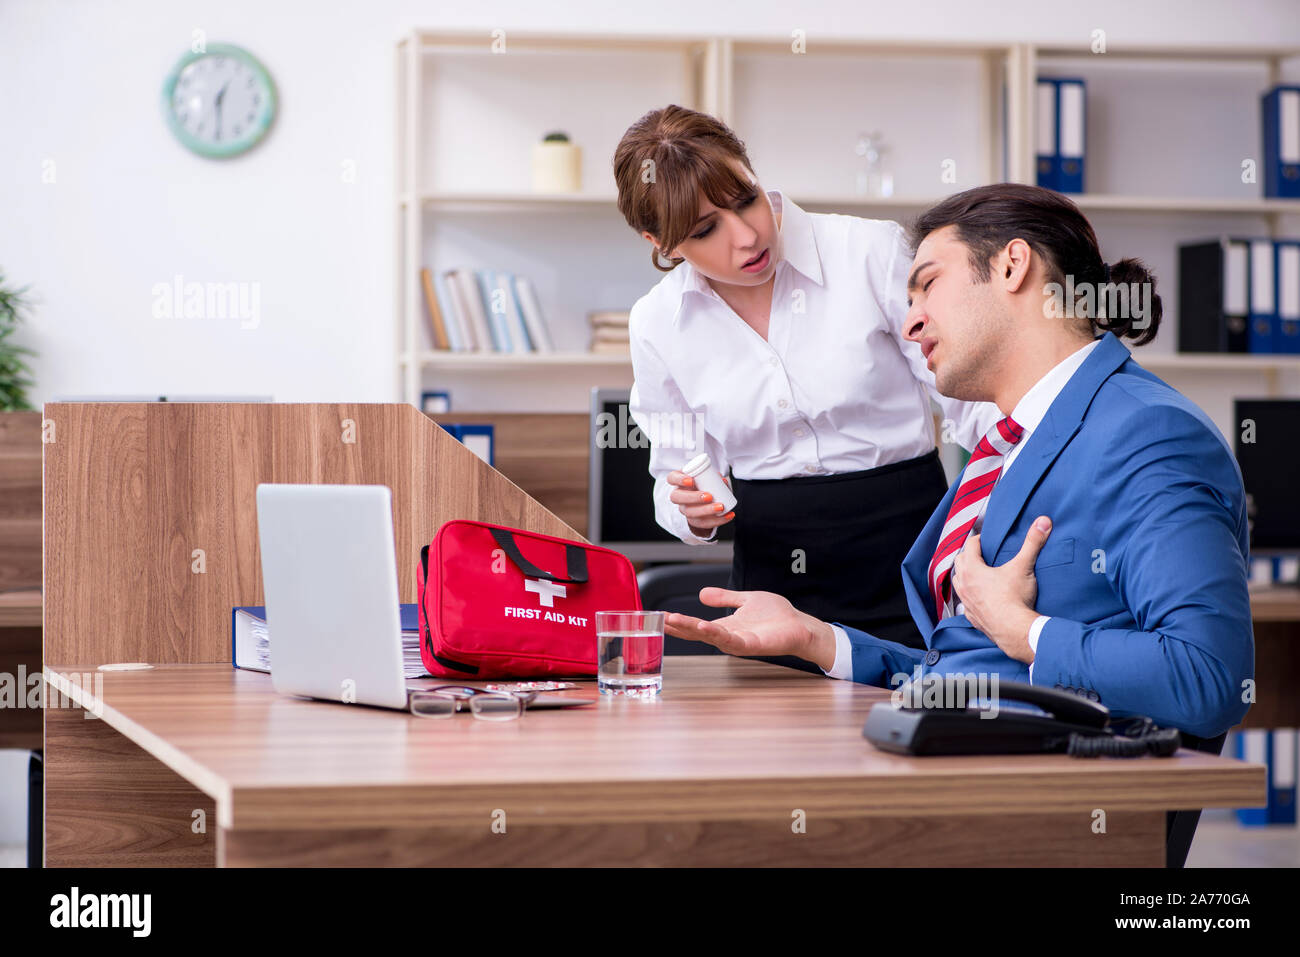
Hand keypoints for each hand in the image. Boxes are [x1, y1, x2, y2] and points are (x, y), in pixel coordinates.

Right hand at [663, 588, 836, 671]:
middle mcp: (728, 637)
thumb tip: (702, 593)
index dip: (679, 622)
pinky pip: (729, 640)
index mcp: (725, 626)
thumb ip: (725, 597)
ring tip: (676, 621)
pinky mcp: (752, 646)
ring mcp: (739, 643)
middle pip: (697, 633)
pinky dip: (715, 634)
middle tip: (662, 619)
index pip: (696, 625)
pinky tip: (702, 626)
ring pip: (710, 637)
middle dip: (679, 627)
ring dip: (692, 629)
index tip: (662, 615)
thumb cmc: (777, 615)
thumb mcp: (745, 600)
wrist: (799, 625)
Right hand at [665, 469, 734, 536]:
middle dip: (694, 498)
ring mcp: (684, 509)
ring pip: (689, 513)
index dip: (679, 480)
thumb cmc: (703, 484)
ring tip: (721, 507)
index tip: (691, 480)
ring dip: (706, 511)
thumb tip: (723, 481)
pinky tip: (728, 515)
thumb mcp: (707, 478)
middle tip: (709, 496)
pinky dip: (717, 520)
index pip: (672, 478)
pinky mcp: (692, 520)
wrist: (703, 501)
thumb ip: (715, 477)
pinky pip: (702, 523)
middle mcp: (678, 496)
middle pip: (677, 498)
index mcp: (679, 481)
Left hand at [951, 516, 1051, 662]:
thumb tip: (1043, 521)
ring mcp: (966, 601)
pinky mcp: (971, 616)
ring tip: (977, 573)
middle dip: (969, 555)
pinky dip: (969, 597)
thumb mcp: (1023, 567)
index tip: (985, 538)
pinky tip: (978, 598)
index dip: (978, 539)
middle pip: (960, 562)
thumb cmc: (1015, 598)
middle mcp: (964, 584)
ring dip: (965, 575)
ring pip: (958, 582)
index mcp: (972, 569)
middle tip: (980, 553)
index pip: (970, 546)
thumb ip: (1032, 543)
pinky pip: (965, 603)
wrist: (1013, 630)